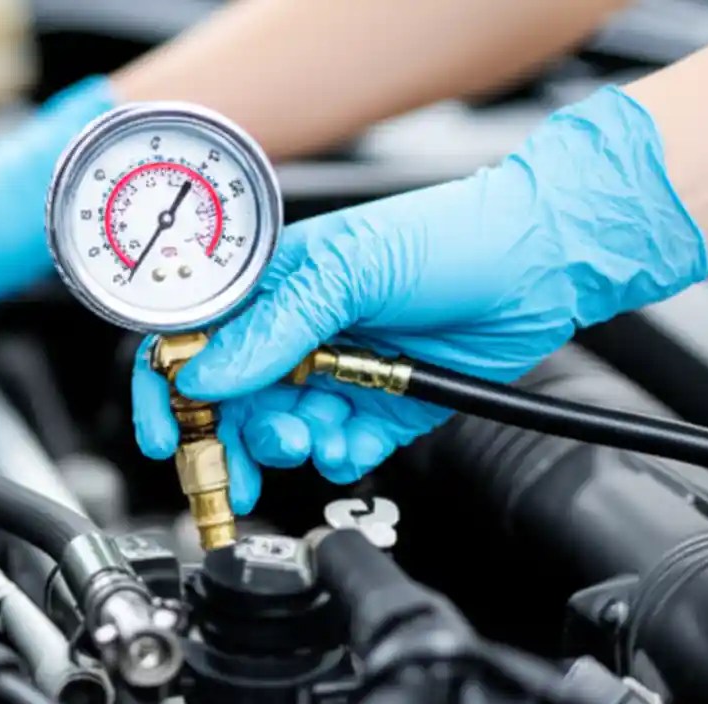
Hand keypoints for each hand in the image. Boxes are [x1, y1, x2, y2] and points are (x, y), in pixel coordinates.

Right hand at [133, 86, 707, 513]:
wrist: (541, 262)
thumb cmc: (448, 236)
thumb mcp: (347, 270)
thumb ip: (273, 328)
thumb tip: (206, 374)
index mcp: (273, 289)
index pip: (195, 341)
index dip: (170, 388)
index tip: (166, 433)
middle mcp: (296, 333)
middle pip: (232, 403)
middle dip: (236, 438)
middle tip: (252, 462)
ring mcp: (336, 371)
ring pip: (282, 431)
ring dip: (292, 445)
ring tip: (320, 435)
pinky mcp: (379, 407)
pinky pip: (339, 448)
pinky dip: (342, 453)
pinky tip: (359, 436)